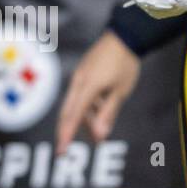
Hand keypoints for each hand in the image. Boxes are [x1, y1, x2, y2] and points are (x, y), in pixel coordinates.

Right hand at [55, 30, 140, 153]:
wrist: (123, 37)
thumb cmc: (124, 65)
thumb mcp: (120, 92)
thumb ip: (108, 113)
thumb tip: (99, 134)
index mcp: (87, 86)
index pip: (74, 116)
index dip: (67, 135)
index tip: (61, 150)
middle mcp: (78, 82)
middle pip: (68, 112)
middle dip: (67, 131)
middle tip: (65, 150)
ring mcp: (79, 77)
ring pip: (76, 105)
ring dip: (84, 121)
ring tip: (99, 136)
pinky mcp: (83, 74)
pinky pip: (81, 96)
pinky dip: (87, 109)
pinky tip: (98, 116)